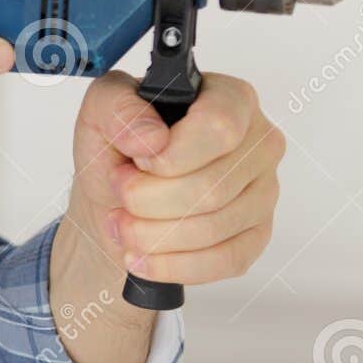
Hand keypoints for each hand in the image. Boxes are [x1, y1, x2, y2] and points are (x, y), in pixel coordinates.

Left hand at [64, 70, 284, 290]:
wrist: (115, 197)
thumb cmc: (116, 146)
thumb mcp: (99, 110)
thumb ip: (116, 106)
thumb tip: (151, 137)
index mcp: (229, 98)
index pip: (219, 127)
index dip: (171, 154)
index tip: (137, 160)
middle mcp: (258, 142)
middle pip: (213, 185)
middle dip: (149, 199)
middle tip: (118, 193)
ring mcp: (263, 192)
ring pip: (215, 227)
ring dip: (153, 234)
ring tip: (121, 223)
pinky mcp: (256, 236)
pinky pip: (225, 260)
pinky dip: (172, 264)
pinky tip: (141, 256)